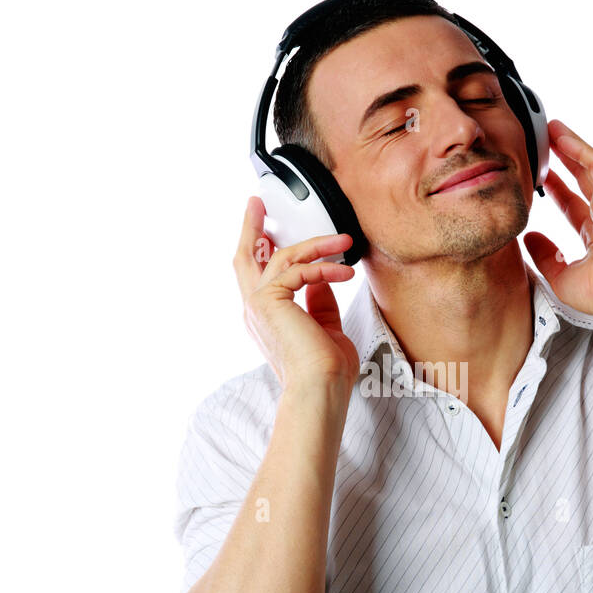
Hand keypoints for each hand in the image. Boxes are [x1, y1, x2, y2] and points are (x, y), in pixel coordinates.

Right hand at [232, 196, 360, 390]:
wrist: (320, 389)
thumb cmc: (326, 370)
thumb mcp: (325, 327)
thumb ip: (319, 302)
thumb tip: (321, 279)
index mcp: (265, 317)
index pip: (259, 275)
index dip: (263, 249)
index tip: (270, 230)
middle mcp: (255, 310)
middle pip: (246, 257)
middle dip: (252, 227)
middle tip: (257, 202)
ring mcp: (258, 305)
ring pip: (281, 257)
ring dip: (315, 243)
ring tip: (344, 240)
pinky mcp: (269, 302)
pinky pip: (297, 270)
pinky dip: (324, 267)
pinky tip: (345, 271)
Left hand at [523, 119, 592, 319]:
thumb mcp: (559, 274)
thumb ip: (544, 254)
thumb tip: (528, 238)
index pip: (572, 205)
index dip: (555, 189)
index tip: (539, 178)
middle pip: (580, 180)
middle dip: (562, 161)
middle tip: (543, 145)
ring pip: (589, 166)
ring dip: (570, 146)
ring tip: (551, 129)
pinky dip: (579, 147)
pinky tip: (562, 135)